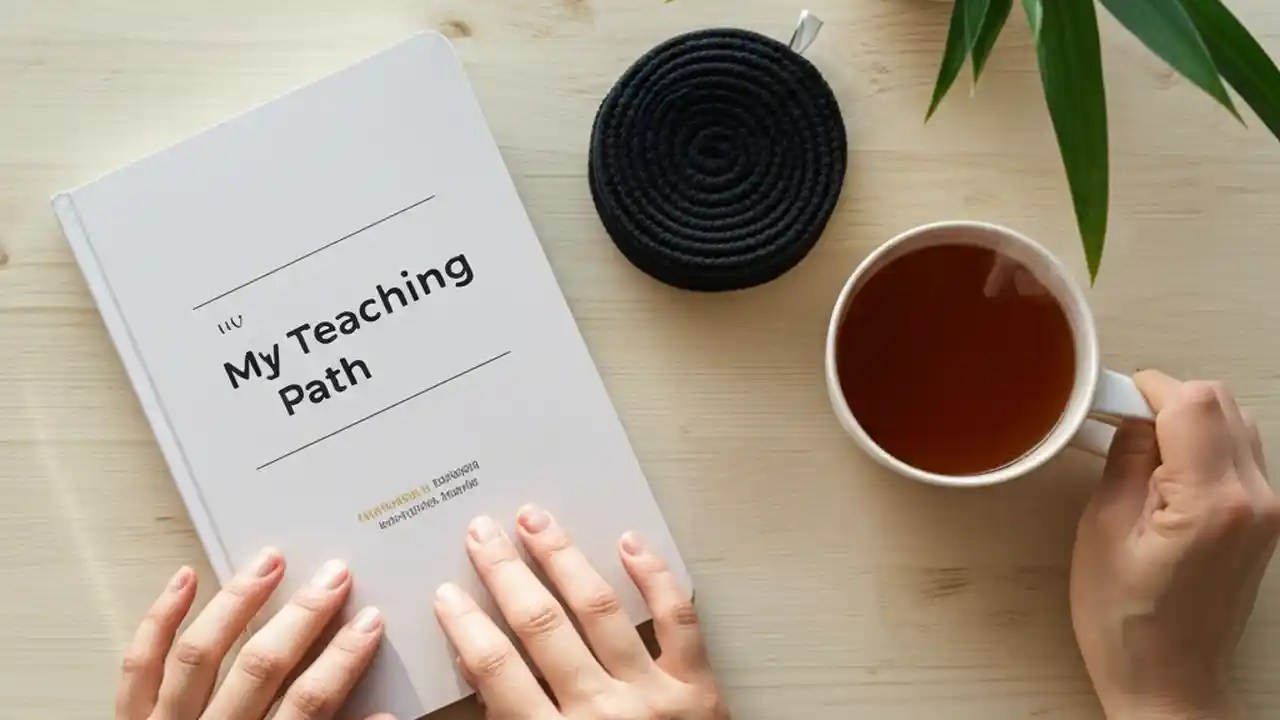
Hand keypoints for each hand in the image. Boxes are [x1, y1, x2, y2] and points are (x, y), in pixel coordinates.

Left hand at [116, 549, 390, 719]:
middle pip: (258, 669)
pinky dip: (159, 619)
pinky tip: (185, 579)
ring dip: (237, 602)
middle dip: (301, 618)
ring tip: (269, 561)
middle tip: (334, 576)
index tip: (370, 621)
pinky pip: (139, 665)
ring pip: (199, 655)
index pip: (308, 706)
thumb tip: (387, 718)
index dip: (341, 661)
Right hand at [434, 507, 728, 718]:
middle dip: (506, 573)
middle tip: (482, 533)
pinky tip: (629, 542)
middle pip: (542, 626)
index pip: (498, 672)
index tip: (447, 593)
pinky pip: (678, 619)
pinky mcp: (698, 687)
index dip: (468, 627)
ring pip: (601, 610)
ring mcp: (655, 696)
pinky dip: (655, 577)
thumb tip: (466, 672)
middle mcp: (603, 714)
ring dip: (563, 558)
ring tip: (536, 520)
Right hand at [1071, 371, 1279, 719]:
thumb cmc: (1127, 621)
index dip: (1148, 389)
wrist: (1170, 678)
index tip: (1113, 404)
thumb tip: (1131, 418)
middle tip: (1122, 427)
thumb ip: (1125, 461)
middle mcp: (1255, 501)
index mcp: (1212, 503)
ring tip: (1145, 455)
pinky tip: (1168, 473)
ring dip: (1188, 420)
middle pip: (1222, 402)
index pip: (1194, 402)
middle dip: (1167, 400)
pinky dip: (1205, 444)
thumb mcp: (1102, 530)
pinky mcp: (1266, 518)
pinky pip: (1241, 453)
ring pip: (1236, 421)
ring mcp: (1269, 510)